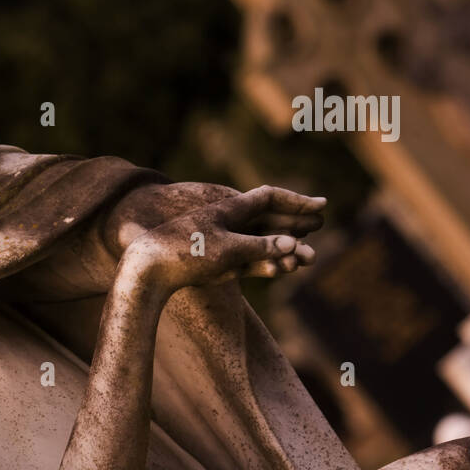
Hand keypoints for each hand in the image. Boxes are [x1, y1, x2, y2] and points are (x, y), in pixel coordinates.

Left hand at [121, 185, 323, 292]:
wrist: (147, 271)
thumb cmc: (185, 254)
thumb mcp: (227, 249)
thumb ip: (261, 246)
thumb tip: (293, 245)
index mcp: (228, 209)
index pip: (269, 198)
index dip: (296, 201)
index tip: (321, 205)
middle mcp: (227, 224)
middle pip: (268, 221)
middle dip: (295, 226)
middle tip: (321, 227)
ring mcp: (222, 244)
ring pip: (259, 245)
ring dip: (283, 251)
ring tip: (307, 260)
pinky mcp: (215, 265)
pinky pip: (246, 263)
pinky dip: (263, 265)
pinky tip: (280, 270)